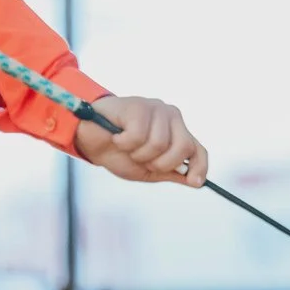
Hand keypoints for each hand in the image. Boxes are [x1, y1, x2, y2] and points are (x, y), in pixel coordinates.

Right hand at [76, 96, 207, 186]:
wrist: (89, 139)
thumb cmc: (118, 153)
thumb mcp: (148, 169)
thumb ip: (170, 173)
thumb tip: (195, 182)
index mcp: (177, 133)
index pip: (198, 150)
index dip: (200, 168)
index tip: (195, 183)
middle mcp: (171, 118)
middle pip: (183, 148)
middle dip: (160, 163)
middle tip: (142, 159)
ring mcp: (156, 109)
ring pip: (159, 144)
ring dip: (138, 153)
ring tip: (126, 146)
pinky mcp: (139, 105)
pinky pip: (139, 135)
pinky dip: (124, 143)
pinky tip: (117, 136)